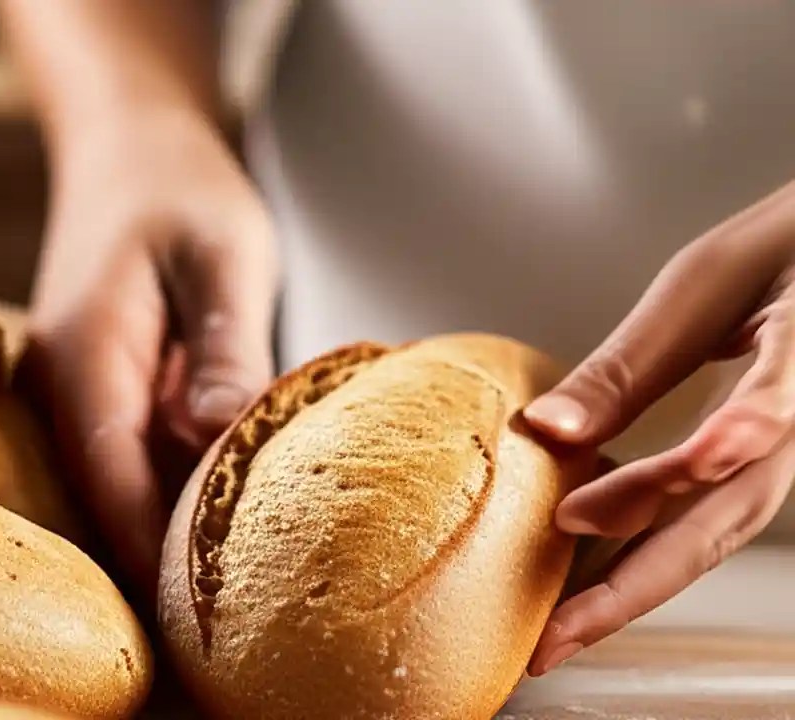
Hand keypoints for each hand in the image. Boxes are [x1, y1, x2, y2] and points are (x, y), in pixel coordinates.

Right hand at [23, 108, 276, 595]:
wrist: (126, 147)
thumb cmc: (178, 185)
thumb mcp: (223, 249)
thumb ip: (225, 341)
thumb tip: (218, 434)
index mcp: (88, 354)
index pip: (111, 479)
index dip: (150, 555)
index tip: (197, 625)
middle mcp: (66, 385)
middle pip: (107, 500)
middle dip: (159, 564)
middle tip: (226, 629)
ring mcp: (76, 392)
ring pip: (118, 487)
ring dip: (168, 531)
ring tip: (233, 592)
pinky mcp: (99, 392)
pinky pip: (131, 459)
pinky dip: (172, 489)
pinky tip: (222, 515)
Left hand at [523, 180, 794, 674]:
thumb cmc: (780, 251)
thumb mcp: (704, 284)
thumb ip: (633, 364)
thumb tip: (544, 432)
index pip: (748, 426)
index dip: (668, 477)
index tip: (583, 512)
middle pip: (727, 513)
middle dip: (637, 582)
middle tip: (554, 636)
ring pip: (722, 527)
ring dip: (640, 584)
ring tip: (565, 630)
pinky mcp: (774, 459)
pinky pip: (718, 513)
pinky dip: (656, 548)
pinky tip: (598, 579)